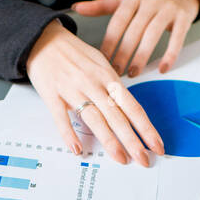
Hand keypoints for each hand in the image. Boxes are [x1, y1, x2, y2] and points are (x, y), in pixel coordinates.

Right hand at [25, 21, 164, 165]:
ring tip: (121, 159)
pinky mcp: (51, 94)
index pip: (132, 106)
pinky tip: (77, 149)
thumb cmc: (73, 53)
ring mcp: (72, 89)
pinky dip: (69, 134)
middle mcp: (93, 83)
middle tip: (144, 160)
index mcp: (108, 76)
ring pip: (95, 118)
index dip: (146, 127)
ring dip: (109, 141)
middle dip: (133, 141)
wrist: (42, 39)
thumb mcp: (99, 63)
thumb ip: (112, 86)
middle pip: (118, 116)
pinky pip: (61, 117)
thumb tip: (127, 108)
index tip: (157, 145)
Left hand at [73, 0, 199, 75]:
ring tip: (133, 72)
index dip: (109, 42)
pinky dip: (170, 55)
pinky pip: (177, 38)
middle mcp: (150, 1)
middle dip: (123, 54)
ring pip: (153, 35)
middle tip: (116, 72)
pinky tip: (163, 68)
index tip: (101, 59)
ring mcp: (168, 9)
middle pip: (134, 31)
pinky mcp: (184, 17)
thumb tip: (76, 7)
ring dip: (142, 57)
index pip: (118, 22)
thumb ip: (102, 6)